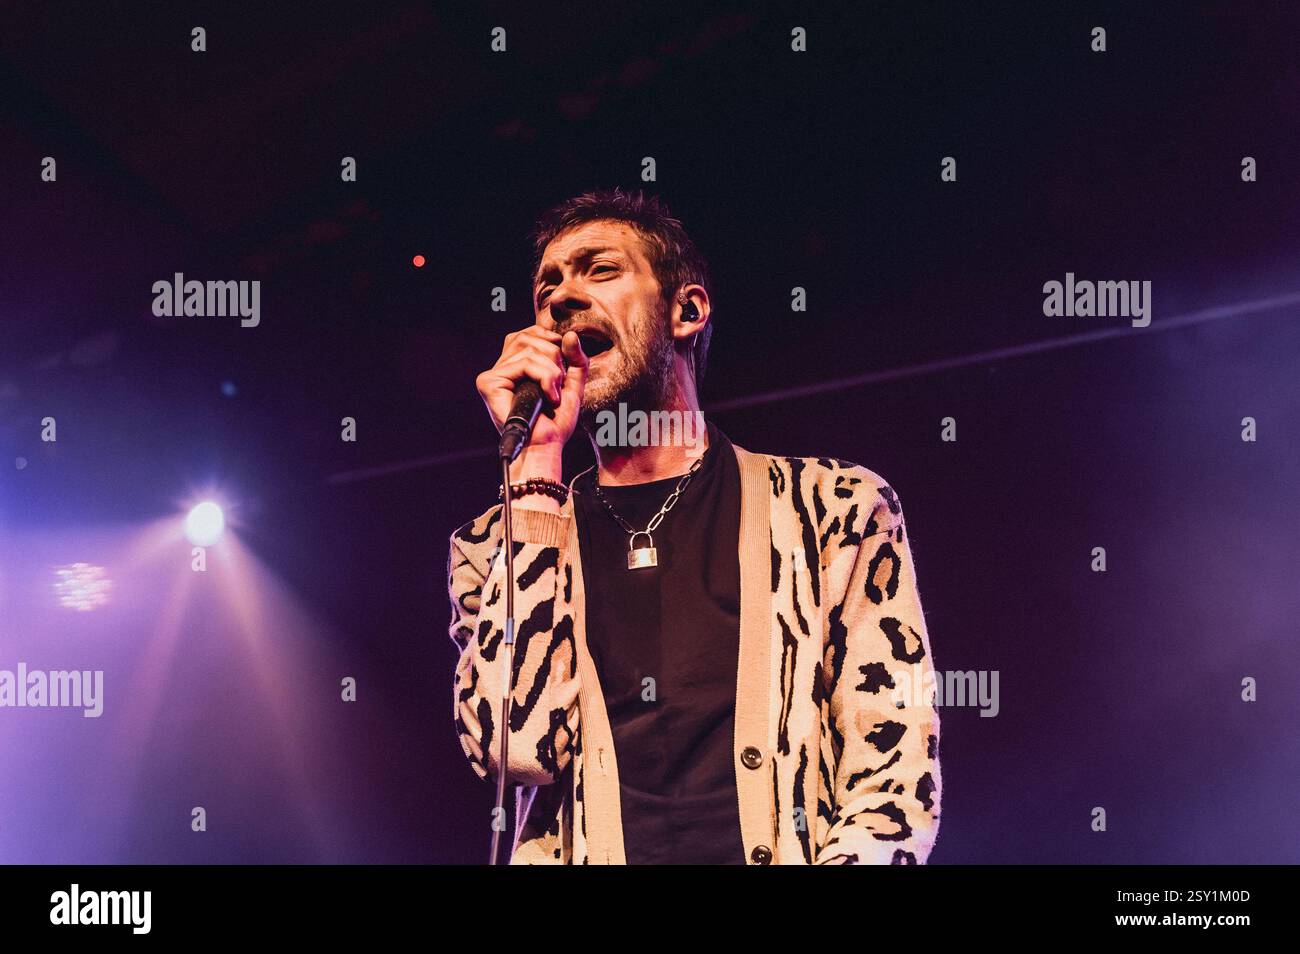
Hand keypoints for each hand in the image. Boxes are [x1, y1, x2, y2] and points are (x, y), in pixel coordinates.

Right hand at [476, 326, 589, 452]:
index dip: (552, 341)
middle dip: (555, 358)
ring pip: (530, 350)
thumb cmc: (555, 421)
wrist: (546, 445)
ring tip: (553, 395)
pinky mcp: (489, 382)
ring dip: (552, 372)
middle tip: (559, 385)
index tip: (563, 369)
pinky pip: (525, 364)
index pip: (530, 332)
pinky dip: (545, 378)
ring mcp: (493, 374)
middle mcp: (501, 367)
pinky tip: (548, 398)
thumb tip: (571, 334)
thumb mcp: (572, 384)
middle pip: (529, 337)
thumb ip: (575, 358)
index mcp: (515, 364)